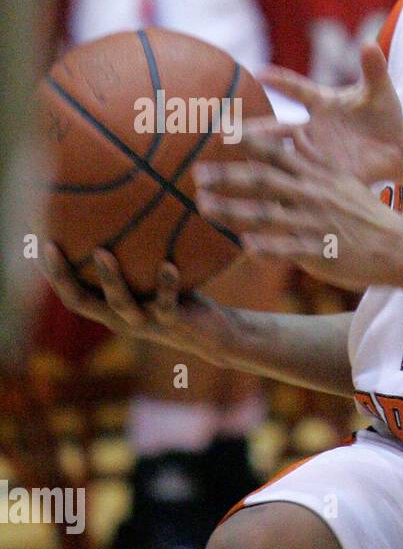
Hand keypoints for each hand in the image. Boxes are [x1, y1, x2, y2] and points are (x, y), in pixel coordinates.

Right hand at [38, 243, 236, 360]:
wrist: (218, 335)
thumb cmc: (181, 299)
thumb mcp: (153, 279)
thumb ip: (138, 259)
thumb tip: (127, 212)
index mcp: (112, 310)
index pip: (72, 294)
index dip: (52, 274)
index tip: (38, 245)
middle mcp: (123, 319)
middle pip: (81, 302)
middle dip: (62, 276)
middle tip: (50, 247)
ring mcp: (147, 323)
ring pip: (120, 303)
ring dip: (109, 278)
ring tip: (102, 251)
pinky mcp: (174, 324)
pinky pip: (166, 305)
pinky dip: (166, 284)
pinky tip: (168, 264)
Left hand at [194, 131, 402, 291]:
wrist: (396, 245)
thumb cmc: (365, 213)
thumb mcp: (342, 180)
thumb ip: (315, 161)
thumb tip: (297, 138)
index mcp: (316, 176)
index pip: (277, 153)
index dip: (247, 142)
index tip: (218, 132)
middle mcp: (313, 195)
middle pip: (265, 180)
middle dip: (229, 175)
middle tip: (196, 173)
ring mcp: (316, 223)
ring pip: (268, 214)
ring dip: (233, 209)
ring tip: (203, 206)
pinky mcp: (321, 251)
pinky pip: (289, 248)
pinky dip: (267, 247)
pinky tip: (244, 247)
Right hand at [248, 41, 402, 186]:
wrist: (396, 148)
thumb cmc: (385, 114)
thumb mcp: (381, 93)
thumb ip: (374, 69)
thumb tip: (369, 43)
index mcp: (322, 102)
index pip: (297, 88)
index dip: (282, 81)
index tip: (260, 73)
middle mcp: (311, 127)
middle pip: (276, 128)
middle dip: (252, 130)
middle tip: (224, 130)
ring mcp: (315, 153)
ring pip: (281, 157)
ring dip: (260, 162)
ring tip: (233, 164)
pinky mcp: (324, 175)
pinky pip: (299, 181)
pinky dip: (283, 188)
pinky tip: (263, 198)